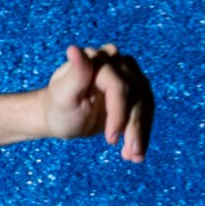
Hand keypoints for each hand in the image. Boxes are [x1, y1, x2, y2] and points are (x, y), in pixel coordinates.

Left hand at [42, 43, 151, 161]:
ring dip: (142, 132)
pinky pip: (146, 108)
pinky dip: (142, 130)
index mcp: (95, 59)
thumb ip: (75, 74)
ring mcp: (127, 72)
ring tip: (134, 156)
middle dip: (134, 128)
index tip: (111, 140)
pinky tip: (136, 151)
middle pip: (135, 95)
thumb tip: (74, 49)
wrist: (59, 116)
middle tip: (131, 154)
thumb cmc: (58, 107)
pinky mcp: (135, 87)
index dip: (118, 114)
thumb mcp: (63, 95)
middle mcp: (115, 60)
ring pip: (145, 103)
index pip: (119, 87)